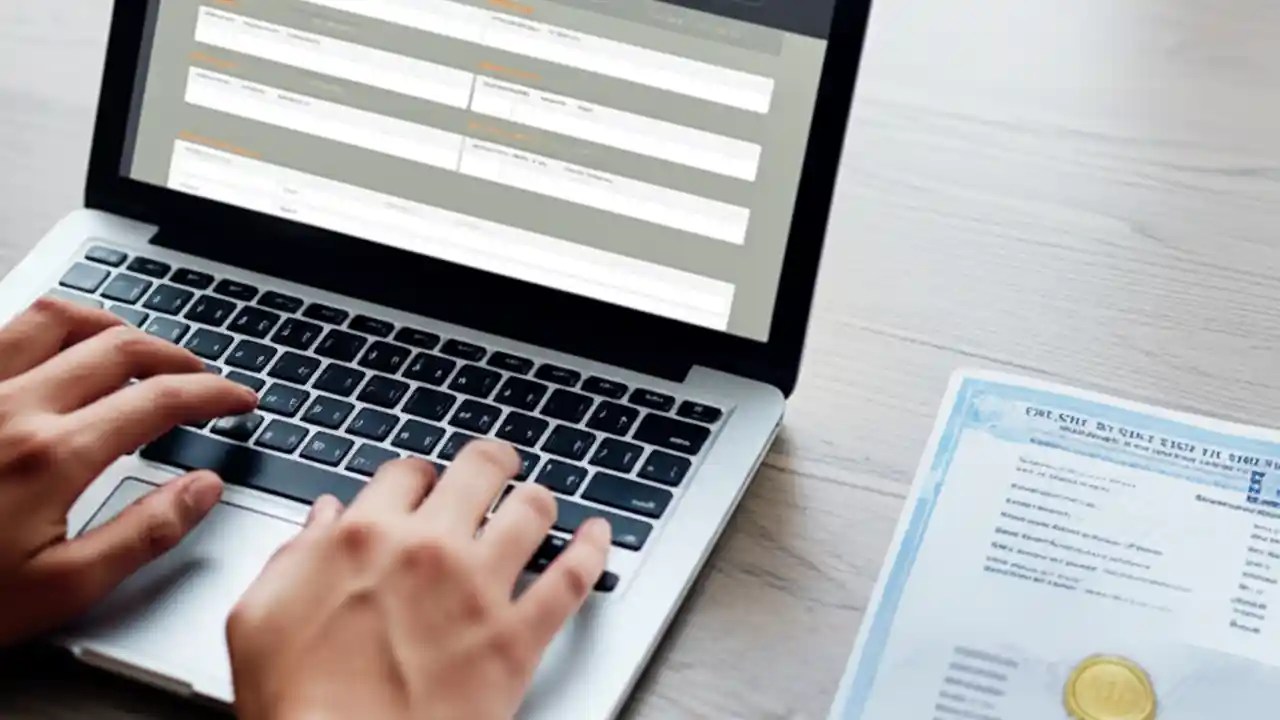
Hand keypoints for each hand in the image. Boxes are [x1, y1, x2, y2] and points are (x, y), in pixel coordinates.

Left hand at [0, 297, 257, 644]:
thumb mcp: (62, 588)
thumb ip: (144, 532)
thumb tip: (203, 488)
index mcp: (53, 456)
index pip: (160, 401)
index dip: (214, 395)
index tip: (239, 401)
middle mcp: (12, 407)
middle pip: (116, 347)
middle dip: (174, 355)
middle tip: (200, 377)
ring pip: (51, 319)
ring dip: (106, 324)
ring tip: (133, 343)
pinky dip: (37, 329)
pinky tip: (49, 351)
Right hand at [228, 442, 611, 719]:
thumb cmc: (298, 706)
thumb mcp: (258, 618)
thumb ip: (291, 556)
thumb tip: (321, 519)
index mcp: (363, 536)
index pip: (406, 472)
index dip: (419, 475)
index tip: (425, 485)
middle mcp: (429, 549)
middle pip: (480, 470)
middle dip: (491, 462)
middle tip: (497, 466)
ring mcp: (480, 589)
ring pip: (533, 510)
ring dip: (538, 497)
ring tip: (540, 498)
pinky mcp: (519, 637)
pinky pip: (575, 578)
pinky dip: (594, 549)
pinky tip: (599, 535)